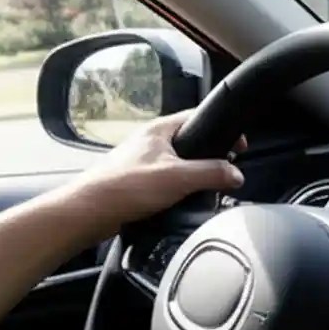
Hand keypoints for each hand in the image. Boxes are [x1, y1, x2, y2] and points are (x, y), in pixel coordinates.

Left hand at [67, 109, 245, 236]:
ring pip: (179, 163)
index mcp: (159, 130)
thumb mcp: (178, 178)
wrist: (89, 212)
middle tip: (225, 170)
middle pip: (191, 142)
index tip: (239, 146)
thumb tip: (237, 174)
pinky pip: (168, 179)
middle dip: (210, 156)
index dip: (221, 129)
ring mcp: (142, 161)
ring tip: (206, 188)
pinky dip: (180, 188)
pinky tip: (183, 201)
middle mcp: (150, 141)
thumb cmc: (126, 187)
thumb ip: (211, 173)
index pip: (198, 117)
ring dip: (194, 175)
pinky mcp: (138, 181)